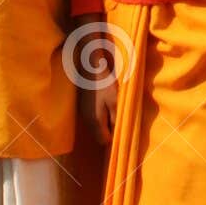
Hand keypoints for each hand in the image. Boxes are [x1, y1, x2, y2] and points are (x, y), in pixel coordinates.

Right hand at [71, 17, 119, 146]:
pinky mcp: (82, 103)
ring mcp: (83, 111)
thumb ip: (115, 119)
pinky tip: (107, 101)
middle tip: (122, 119)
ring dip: (107, 119)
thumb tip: (117, 135)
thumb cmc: (103, 82)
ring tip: (116, 109)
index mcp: (95, 121)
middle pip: (100, 133)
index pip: (104, 141)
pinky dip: (102, 111)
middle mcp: (86, 119)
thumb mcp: (114, 101)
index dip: (114, 138)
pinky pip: (94, 114)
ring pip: (97, 123)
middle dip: (111, 129)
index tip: (123, 131)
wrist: (87, 63)